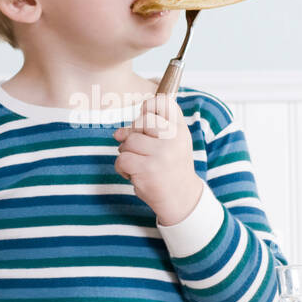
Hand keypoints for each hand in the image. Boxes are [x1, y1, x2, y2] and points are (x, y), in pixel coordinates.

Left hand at [112, 93, 202, 224]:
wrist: (182, 199)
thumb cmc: (171, 167)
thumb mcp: (171, 142)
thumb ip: (149, 129)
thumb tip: (118, 132)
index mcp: (180, 129)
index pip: (163, 102)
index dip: (149, 106)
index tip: (147, 120)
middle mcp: (173, 139)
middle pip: (141, 120)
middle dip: (134, 135)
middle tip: (143, 149)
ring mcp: (161, 154)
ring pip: (128, 141)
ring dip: (127, 153)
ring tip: (140, 164)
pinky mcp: (147, 170)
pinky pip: (122, 159)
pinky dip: (123, 168)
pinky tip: (135, 174)